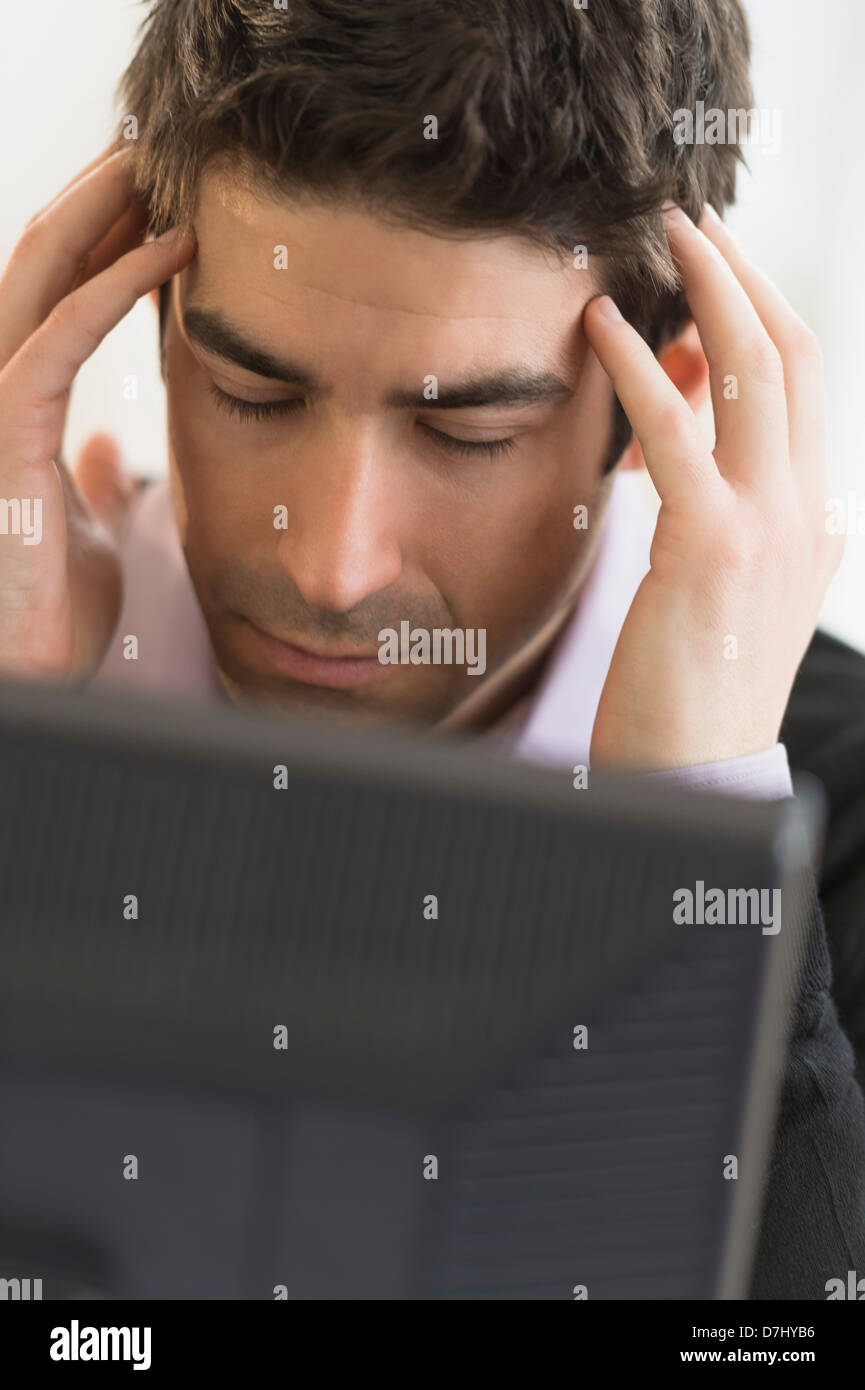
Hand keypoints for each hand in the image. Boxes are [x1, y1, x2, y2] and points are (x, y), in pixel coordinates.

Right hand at [0, 148, 194, 681]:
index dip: (99, 239)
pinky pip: (58, 340)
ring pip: (38, 277)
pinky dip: (115, 288)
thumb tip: (98, 446)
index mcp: (13, 407)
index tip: (161, 201)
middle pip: (39, 264)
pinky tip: (170, 253)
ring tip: (164, 167)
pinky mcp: (3, 438)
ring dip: (102, 214)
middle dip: (97, 199)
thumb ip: (84, 477)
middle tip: (162, 152)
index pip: (50, 295)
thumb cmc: (52, 614)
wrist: (36, 679)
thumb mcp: (83, 527)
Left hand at [583, 205, 843, 770]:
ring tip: (664, 235)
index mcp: (811, 519)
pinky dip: (640, 365)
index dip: (762, 312)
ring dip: (709, 288)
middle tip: (692, 218)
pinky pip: (675, 431)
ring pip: (753, 371)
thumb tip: (673, 436)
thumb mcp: (719, 587)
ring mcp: (769, 524)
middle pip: (791, 356)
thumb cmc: (689, 688)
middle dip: (744, 276)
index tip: (717, 265)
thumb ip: (714, 509)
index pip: (802, 387)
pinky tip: (603, 325)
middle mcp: (805, 510)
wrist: (694, 773)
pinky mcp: (709, 546)